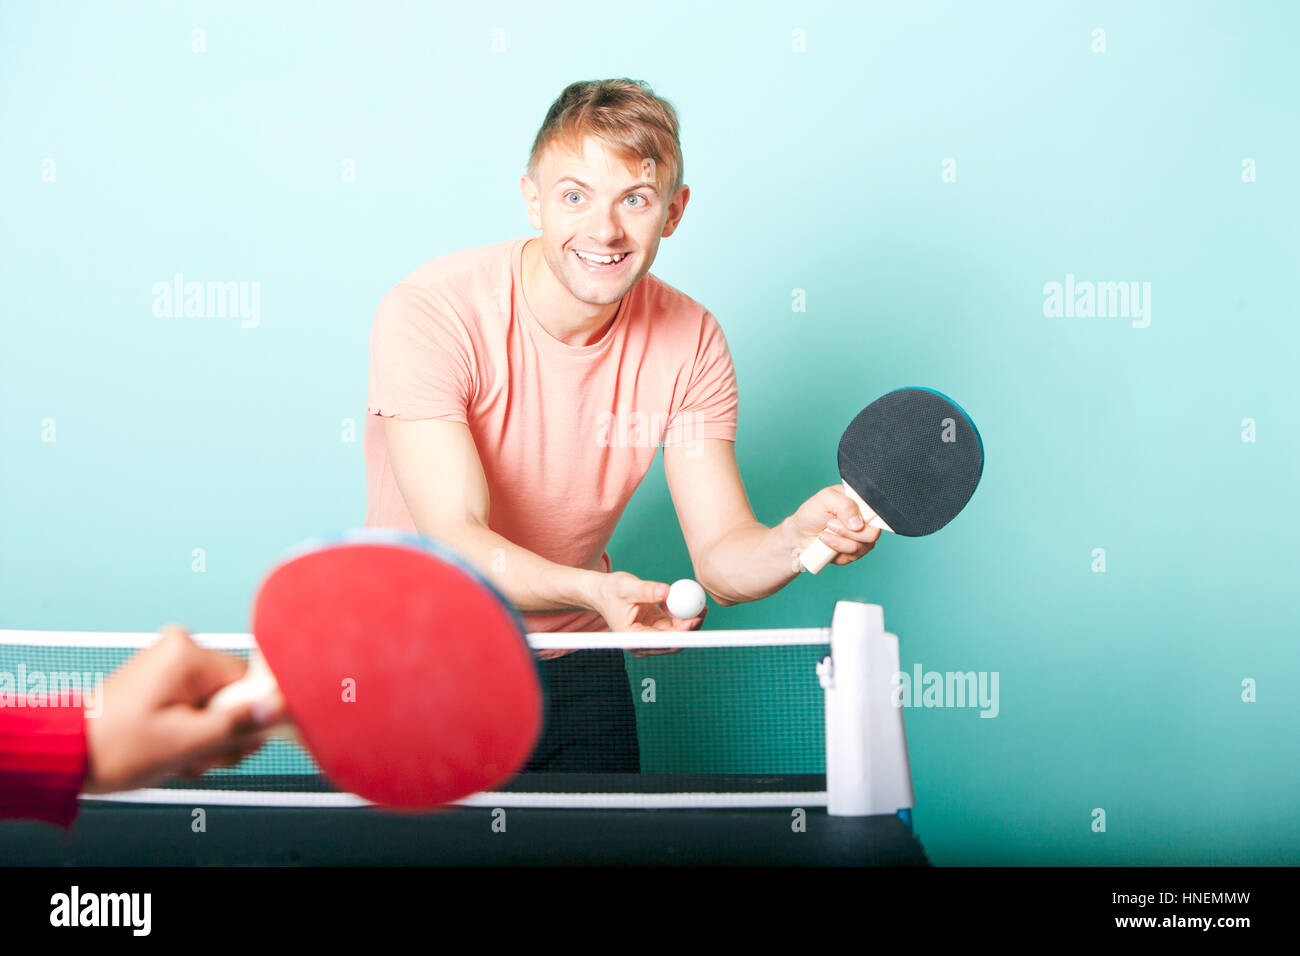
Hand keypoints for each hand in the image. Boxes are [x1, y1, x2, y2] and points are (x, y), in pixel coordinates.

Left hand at [82, 625, 284, 794]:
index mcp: (187, 654)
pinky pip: (198, 703)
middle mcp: (181, 648)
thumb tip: (279, 707)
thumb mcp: (185, 743)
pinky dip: (190, 730)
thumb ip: (237, 724)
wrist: (68, 754)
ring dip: (205, 736)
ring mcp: (170, 662)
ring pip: (217, 704)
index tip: (225, 742)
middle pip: (234, 694)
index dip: (244, 718)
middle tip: (193, 754)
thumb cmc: (118, 748)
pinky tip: (170, 746)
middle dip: (221, 732)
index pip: (248, 683)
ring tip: (177, 754)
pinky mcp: (163, 678)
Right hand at [585, 571, 707, 656]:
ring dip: (689, 620)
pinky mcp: (656, 630)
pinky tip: (677, 600)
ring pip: (677, 634)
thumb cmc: (611, 590)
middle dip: (691, 627)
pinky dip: (681, 614)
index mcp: (631, 639)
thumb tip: (668, 591)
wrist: (603, 592)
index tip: (693, 619)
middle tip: (703, 609)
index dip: (679, 632)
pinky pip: (675, 626)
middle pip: (673, 641)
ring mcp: (650, 638)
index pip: (660, 640)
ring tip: (696, 602)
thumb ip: (647, 590)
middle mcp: (642, 643)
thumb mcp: (627, 587)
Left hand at [792, 485, 882, 569]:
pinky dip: (837, 549)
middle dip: (848, 532)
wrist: (800, 534)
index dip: (867, 517)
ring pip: (863, 546)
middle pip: (873, 533)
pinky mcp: (855, 552)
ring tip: (825, 532)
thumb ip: (844, 505)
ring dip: (840, 540)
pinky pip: (853, 555)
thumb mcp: (825, 499)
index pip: (878, 511)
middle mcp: (866, 521)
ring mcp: (862, 538)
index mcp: (862, 503)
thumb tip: (858, 523)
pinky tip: (826, 542)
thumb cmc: (813, 513)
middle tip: (831, 524)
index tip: (850, 518)